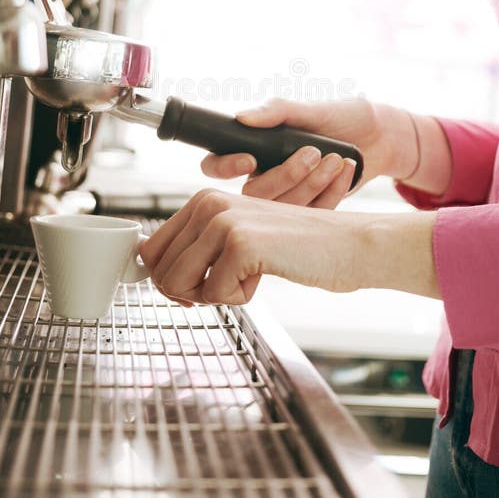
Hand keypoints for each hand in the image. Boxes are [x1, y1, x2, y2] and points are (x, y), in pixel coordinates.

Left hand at [139, 188, 360, 305]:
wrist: (348, 244)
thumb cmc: (298, 248)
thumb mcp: (238, 240)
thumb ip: (199, 250)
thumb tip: (155, 275)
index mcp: (204, 200)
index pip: (150, 250)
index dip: (169, 280)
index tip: (198, 287)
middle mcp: (208, 203)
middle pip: (160, 272)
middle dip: (191, 291)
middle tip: (231, 282)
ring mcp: (223, 221)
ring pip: (178, 284)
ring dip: (215, 294)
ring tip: (249, 274)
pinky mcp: (241, 244)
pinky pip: (214, 295)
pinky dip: (241, 297)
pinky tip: (266, 274)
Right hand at [200, 97, 400, 207]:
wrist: (378, 136)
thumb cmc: (340, 116)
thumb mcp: (309, 108)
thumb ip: (276, 111)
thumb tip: (242, 117)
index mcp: (253, 149)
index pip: (216, 165)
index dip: (225, 167)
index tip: (250, 159)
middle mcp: (264, 176)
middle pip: (253, 194)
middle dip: (284, 176)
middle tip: (312, 153)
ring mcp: (288, 198)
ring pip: (282, 208)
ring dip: (309, 184)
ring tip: (334, 159)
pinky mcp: (312, 214)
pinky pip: (312, 214)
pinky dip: (331, 192)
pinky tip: (344, 170)